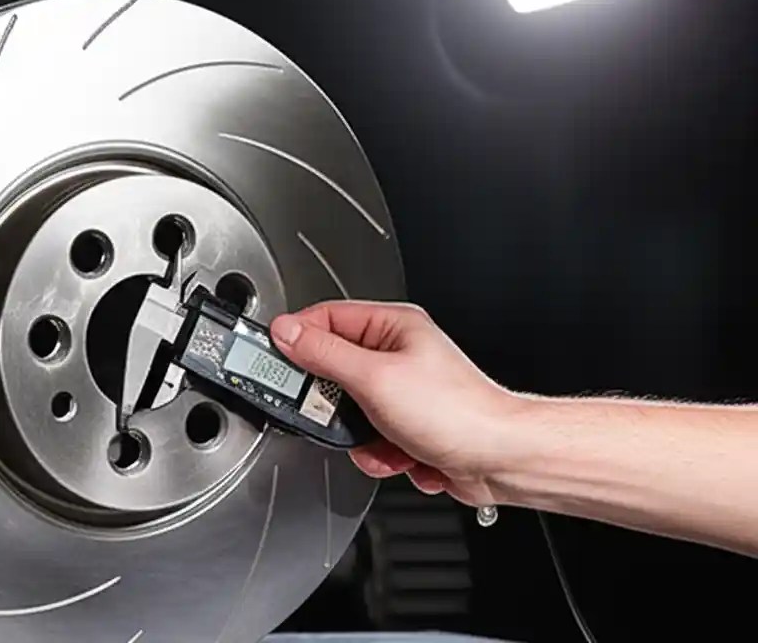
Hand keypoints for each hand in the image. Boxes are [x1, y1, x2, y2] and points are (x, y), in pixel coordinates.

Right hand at [270, 301, 524, 506]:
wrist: (501, 460)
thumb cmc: (457, 413)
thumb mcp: (374, 378)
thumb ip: (323, 353)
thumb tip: (286, 331)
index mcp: (392, 327)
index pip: (325, 318)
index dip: (298, 339)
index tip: (276, 360)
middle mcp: (398, 354)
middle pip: (333, 370)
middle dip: (334, 404)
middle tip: (335, 412)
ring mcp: (403, 391)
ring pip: (349, 411)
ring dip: (361, 435)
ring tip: (383, 438)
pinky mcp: (407, 425)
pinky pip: (370, 437)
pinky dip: (381, 452)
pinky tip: (403, 453)